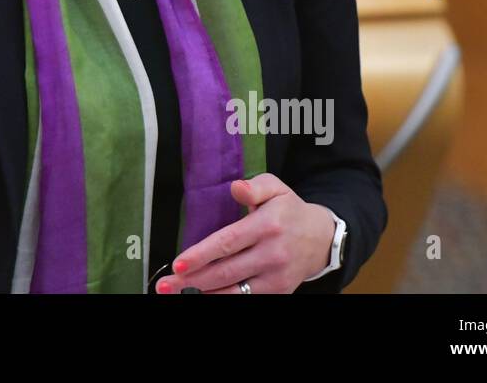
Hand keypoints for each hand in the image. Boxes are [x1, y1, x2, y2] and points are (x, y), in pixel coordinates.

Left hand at [154, 173, 337, 293]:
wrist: (322, 238)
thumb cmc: (289, 210)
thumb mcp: (276, 188)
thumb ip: (255, 186)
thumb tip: (236, 187)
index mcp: (268, 225)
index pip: (228, 242)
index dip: (201, 255)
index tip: (178, 263)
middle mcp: (273, 254)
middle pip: (226, 272)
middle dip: (193, 281)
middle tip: (165, 285)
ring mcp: (277, 277)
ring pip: (235, 292)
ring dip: (204, 295)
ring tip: (176, 295)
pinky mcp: (280, 292)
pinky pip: (247, 300)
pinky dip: (223, 300)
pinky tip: (202, 297)